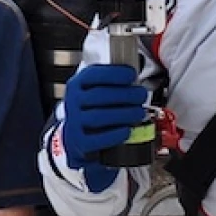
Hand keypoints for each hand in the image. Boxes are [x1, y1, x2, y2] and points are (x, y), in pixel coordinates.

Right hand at [59, 63, 149, 185]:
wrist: (74, 137)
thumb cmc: (91, 110)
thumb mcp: (93, 91)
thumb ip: (110, 83)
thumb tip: (135, 80)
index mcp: (77, 85)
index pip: (93, 74)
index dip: (114, 73)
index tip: (132, 75)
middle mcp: (73, 102)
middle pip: (99, 95)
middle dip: (125, 94)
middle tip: (141, 95)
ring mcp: (74, 122)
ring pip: (98, 116)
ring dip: (123, 113)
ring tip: (139, 112)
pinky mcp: (79, 142)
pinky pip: (97, 139)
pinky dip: (115, 135)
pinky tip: (127, 130)